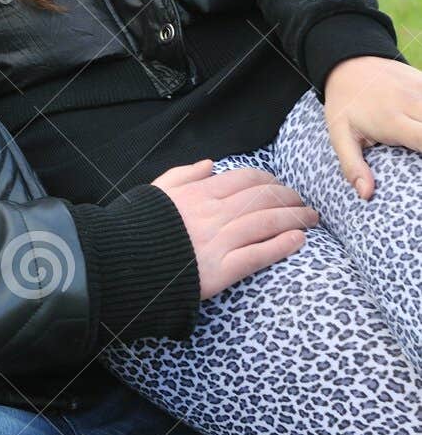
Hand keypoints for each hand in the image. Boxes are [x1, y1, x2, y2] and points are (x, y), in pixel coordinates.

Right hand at [151, 158, 317, 300]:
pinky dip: (281, 246)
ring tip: (310, 220)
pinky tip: (298, 240)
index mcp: (200, 192)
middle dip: (289, 198)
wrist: (123, 261)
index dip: (270, 181)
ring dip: (294, 219)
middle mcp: (214, 212)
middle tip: (304, 204)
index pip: (246, 179)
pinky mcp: (220, 270)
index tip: (281, 187)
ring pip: (267, 223)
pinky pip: (258, 255)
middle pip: (263, 198)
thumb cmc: (137, 226)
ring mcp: (219, 241)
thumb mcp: (156, 190)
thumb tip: (210, 164)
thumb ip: (183, 174)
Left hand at [323, 55, 421, 200]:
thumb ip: (352, 165)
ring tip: (419, 141)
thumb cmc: (344, 103)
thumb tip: (365, 195)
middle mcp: (411, 102)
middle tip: (419, 152)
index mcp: (391, 120)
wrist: (347, 62)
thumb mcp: (339, 134)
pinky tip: (420, 121)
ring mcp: (421, 89)